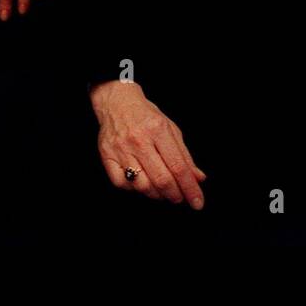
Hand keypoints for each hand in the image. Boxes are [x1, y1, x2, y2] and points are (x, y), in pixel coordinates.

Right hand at [89, 81, 206, 209]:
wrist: (117, 102)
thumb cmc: (146, 116)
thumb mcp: (170, 129)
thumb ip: (184, 156)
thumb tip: (198, 179)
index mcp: (158, 130)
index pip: (178, 166)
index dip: (190, 188)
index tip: (197, 202)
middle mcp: (139, 140)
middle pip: (161, 179)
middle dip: (175, 195)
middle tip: (180, 198)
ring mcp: (121, 149)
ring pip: (142, 186)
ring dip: (156, 195)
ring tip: (162, 191)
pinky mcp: (106, 156)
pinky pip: (121, 184)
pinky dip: (134, 190)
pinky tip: (141, 183)